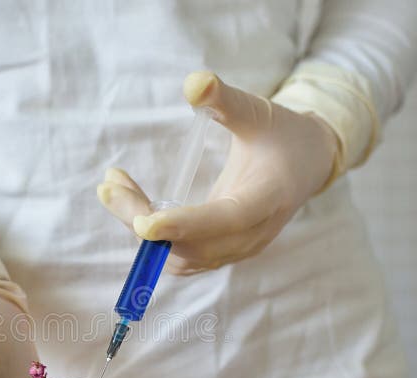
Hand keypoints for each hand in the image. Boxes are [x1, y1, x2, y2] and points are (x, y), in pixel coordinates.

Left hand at [97, 71, 339, 274]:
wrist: (307, 164)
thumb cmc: (282, 135)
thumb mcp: (257, 111)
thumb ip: (225, 99)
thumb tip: (192, 82)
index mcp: (267, 199)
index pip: (225, 220)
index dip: (184, 225)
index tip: (142, 223)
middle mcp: (252, 235)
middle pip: (192, 245)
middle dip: (142, 221)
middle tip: (108, 187)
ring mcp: (236, 249)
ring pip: (180, 257)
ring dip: (141, 230)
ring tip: (113, 188)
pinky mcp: (221, 252)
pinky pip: (180, 256)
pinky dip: (151, 236)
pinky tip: (130, 203)